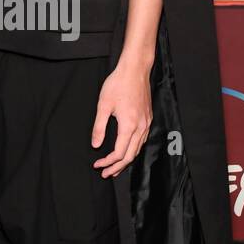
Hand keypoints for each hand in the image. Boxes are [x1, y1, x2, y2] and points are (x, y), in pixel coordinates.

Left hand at [91, 54, 152, 177]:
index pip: (119, 153)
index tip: (97, 165)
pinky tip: (126, 150)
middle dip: (117, 167)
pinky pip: (142, 140)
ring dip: (126, 160)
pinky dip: (133, 150)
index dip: (107, 162)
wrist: (135, 70)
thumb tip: (96, 145)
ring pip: (137, 149)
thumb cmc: (118, 84)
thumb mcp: (103, 105)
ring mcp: (146, 123)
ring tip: (115, 167)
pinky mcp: (148, 118)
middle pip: (130, 156)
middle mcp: (141, 127)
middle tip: (106, 173)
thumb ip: (99, 127)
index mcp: (129, 126)